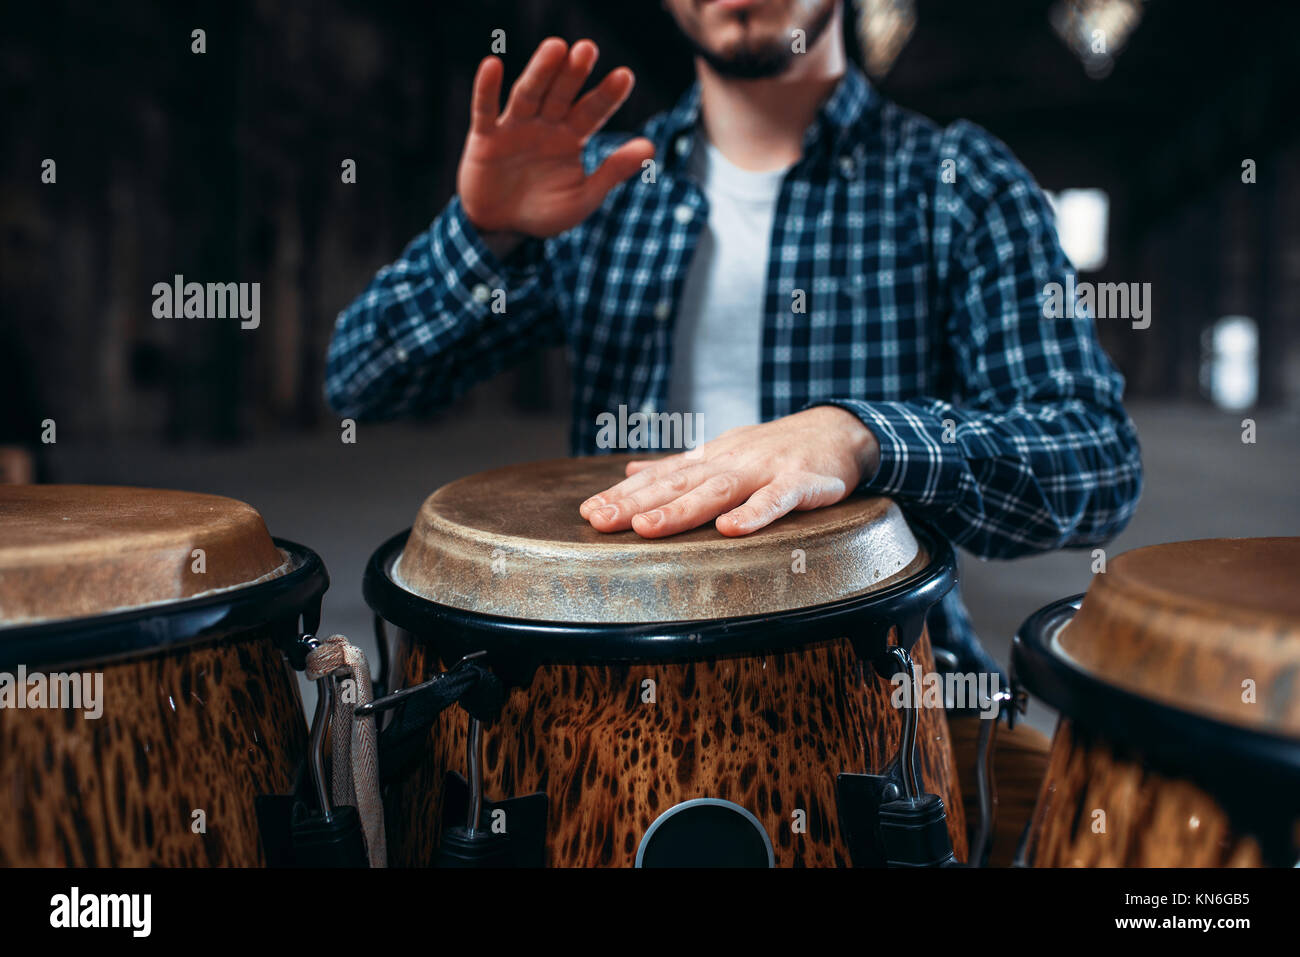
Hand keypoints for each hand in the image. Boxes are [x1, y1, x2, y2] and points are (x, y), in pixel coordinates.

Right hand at [457, 38, 654, 250]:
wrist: (502, 229)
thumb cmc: (546, 212)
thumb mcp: (584, 197)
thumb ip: (613, 171)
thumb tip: (651, 147)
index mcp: (572, 137)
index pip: (593, 111)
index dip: (607, 95)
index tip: (625, 76)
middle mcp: (545, 125)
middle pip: (561, 94)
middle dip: (573, 73)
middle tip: (588, 48)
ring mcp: (514, 128)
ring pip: (528, 95)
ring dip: (540, 71)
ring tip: (556, 47)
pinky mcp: (485, 138)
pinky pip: (485, 110)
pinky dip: (486, 89)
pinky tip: (492, 65)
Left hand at [579, 407, 881, 538]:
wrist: (838, 430)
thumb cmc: (776, 449)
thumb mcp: (723, 453)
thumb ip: (679, 466)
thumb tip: (630, 470)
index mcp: (711, 459)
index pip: (661, 478)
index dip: (624, 495)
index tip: (590, 513)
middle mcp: (731, 461)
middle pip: (679, 484)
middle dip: (637, 504)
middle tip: (601, 521)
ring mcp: (765, 470)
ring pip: (718, 490)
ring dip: (681, 510)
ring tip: (646, 528)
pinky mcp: (801, 482)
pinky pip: (776, 499)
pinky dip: (754, 513)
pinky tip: (731, 530)